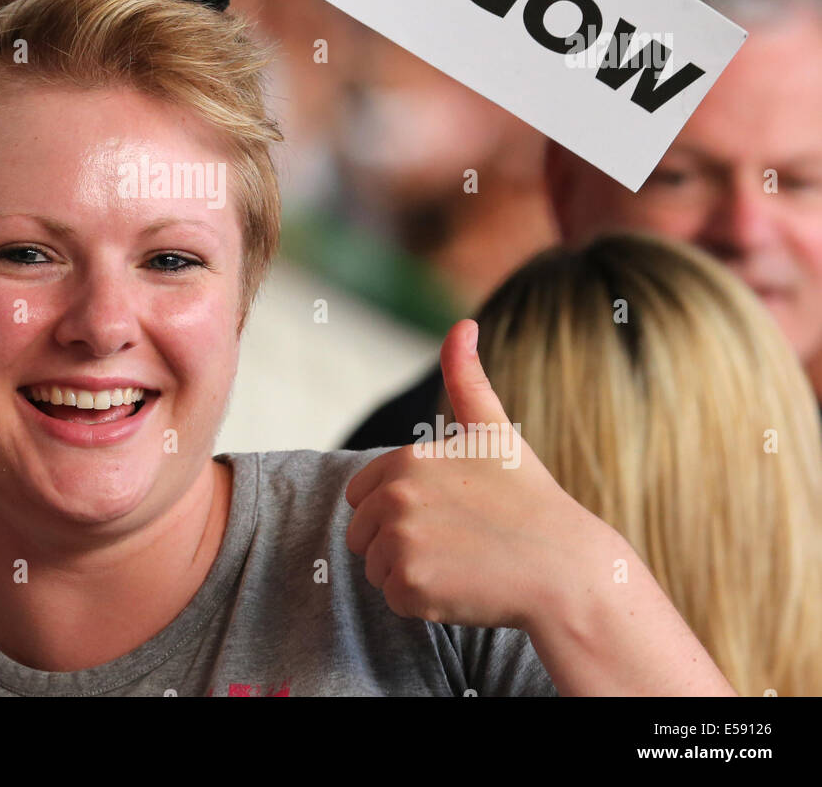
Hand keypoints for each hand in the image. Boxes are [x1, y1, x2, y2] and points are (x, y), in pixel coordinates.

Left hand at [344, 319, 610, 631]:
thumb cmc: (528, 499)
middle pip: (361, 534)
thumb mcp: (494, 430)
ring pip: (375, 569)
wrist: (566, 570)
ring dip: (411, 575)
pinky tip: (463, 589)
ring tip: (461, 564)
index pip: (361, 496)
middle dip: (398, 544)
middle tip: (456, 543)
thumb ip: (466, 378)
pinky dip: (422, 604)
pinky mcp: (411, 585)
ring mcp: (401, 541)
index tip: (445, 513)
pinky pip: (394, 601)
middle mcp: (395, 496)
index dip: (397, 509)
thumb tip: (463, 323)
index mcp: (405, 459)